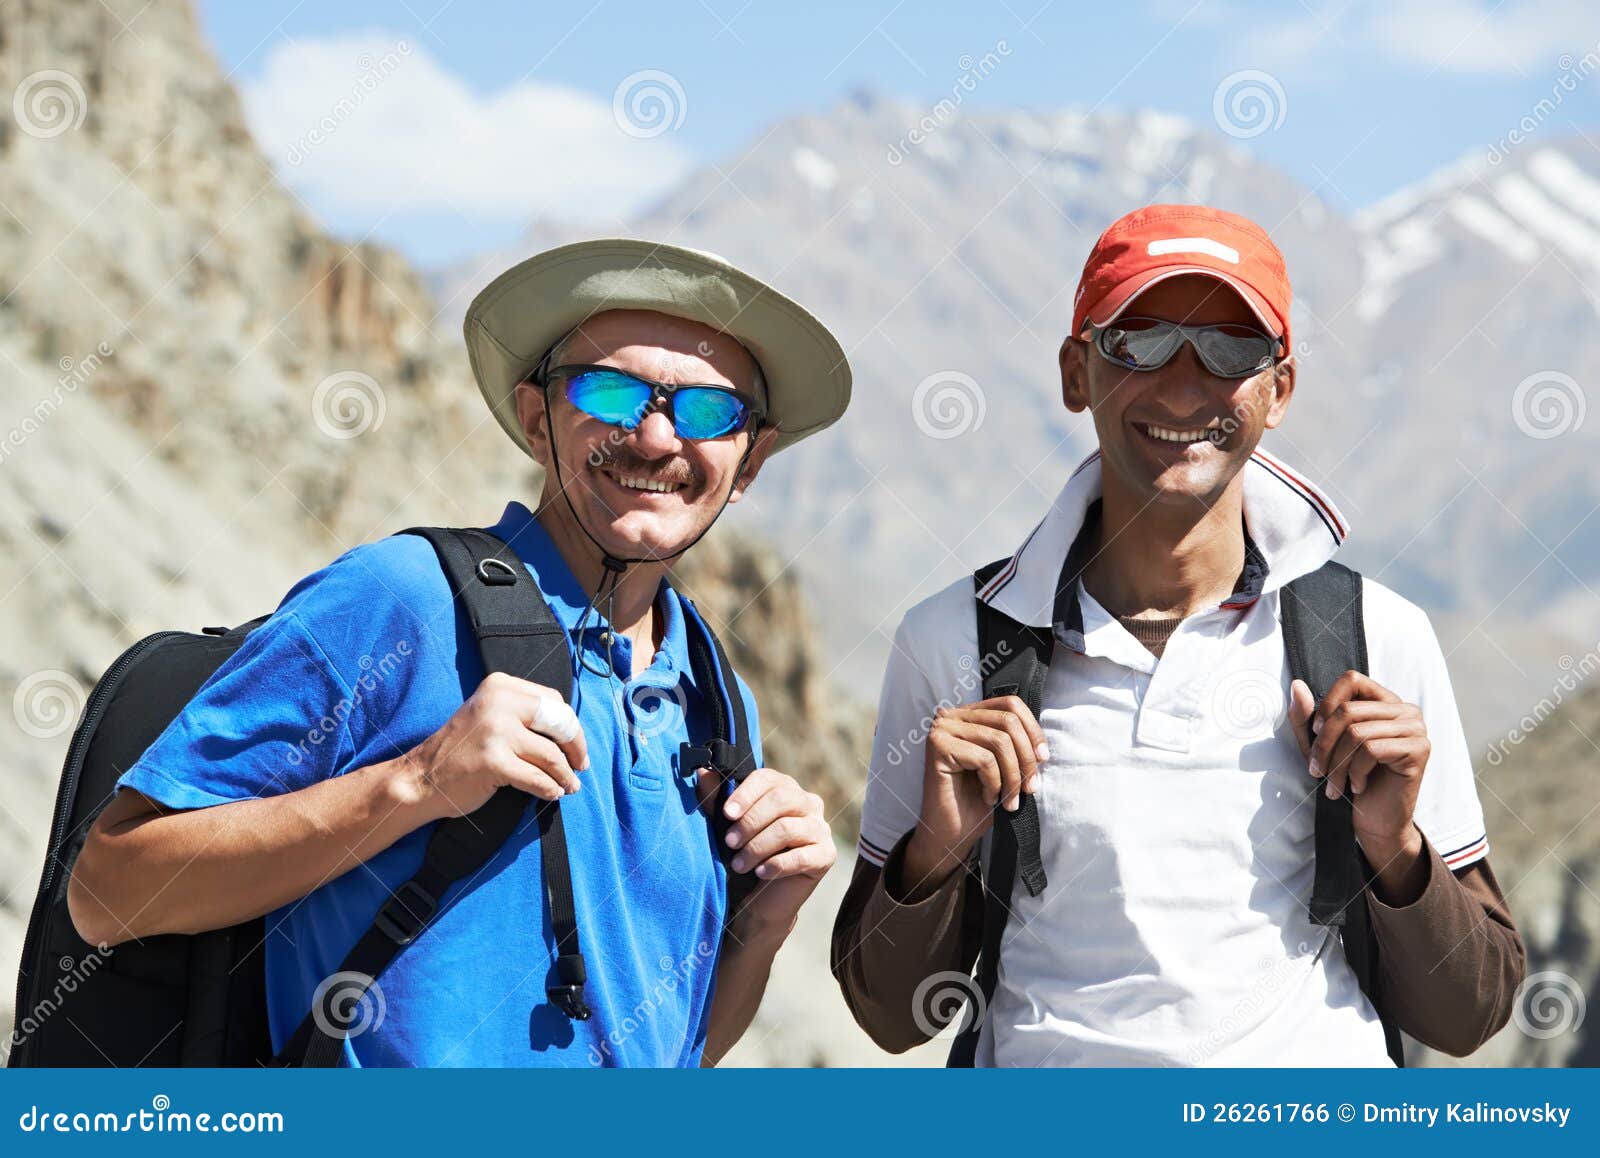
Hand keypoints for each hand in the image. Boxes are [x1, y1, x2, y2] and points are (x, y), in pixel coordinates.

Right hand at [400, 672, 588, 819]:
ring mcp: (495, 731)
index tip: (575, 747)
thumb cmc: (462, 750)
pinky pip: (538, 778)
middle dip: (576, 748)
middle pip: (559, 723)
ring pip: (551, 755)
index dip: (570, 726)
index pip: (553, 701)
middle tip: (580, 767)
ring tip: (569, 786)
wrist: (420, 778)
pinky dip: (550, 789)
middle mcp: (498, 702)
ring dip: (565, 775)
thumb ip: (523, 714)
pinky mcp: (494, 761)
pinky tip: (552, 793)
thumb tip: (571, 733)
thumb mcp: (490, 716)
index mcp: (500, 685)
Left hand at [703, 767, 833, 941]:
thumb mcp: (727, 826)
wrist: (761, 900)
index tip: (727, 813)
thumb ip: (716, 800)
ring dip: (757, 847)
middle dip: (751, 821)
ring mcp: (820, 828)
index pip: (768, 779)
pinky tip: (760, 872)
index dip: (746, 794)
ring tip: (738, 864)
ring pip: (788, 828)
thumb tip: (702, 772)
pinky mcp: (826, 855)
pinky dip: (776, 865)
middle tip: (729, 842)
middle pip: (782, 799)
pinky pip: (802, 856)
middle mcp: (808, 803)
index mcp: (785, 789)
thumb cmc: (746, 855)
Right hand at [901, 695, 1046, 897]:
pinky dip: (994, 782)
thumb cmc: (977, 802)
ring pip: (999, 741)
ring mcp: (942, 729)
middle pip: (1008, 721)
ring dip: (1012, 776)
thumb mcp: (1005, 767)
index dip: (1033, 730)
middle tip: (1029, 788)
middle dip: (1026, 759)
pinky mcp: (937, 746)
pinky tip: (988, 797)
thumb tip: (1041, 744)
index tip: (1042, 760)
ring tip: (1010, 799)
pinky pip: (984, 758)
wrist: (950, 834)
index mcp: (969, 714)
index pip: (1010, 704)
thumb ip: (1017, 745)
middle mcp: (951, 716)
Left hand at [1288, 672, 1429, 855]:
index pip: (1351, 680)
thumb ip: (1306, 716)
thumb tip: (1296, 685)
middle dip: (1323, 744)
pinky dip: (1355, 772)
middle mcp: (1404, 710)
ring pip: (1357, 732)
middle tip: (1316, 771)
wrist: (1374, 820)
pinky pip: (1372, 750)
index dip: (1326, 704)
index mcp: (1383, 701)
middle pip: (1349, 710)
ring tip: (1333, 785)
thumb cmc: (1348, 779)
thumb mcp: (1319, 745)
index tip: (1315, 733)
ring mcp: (1416, 728)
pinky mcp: (1420, 750)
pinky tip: (1357, 786)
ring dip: (1336, 764)